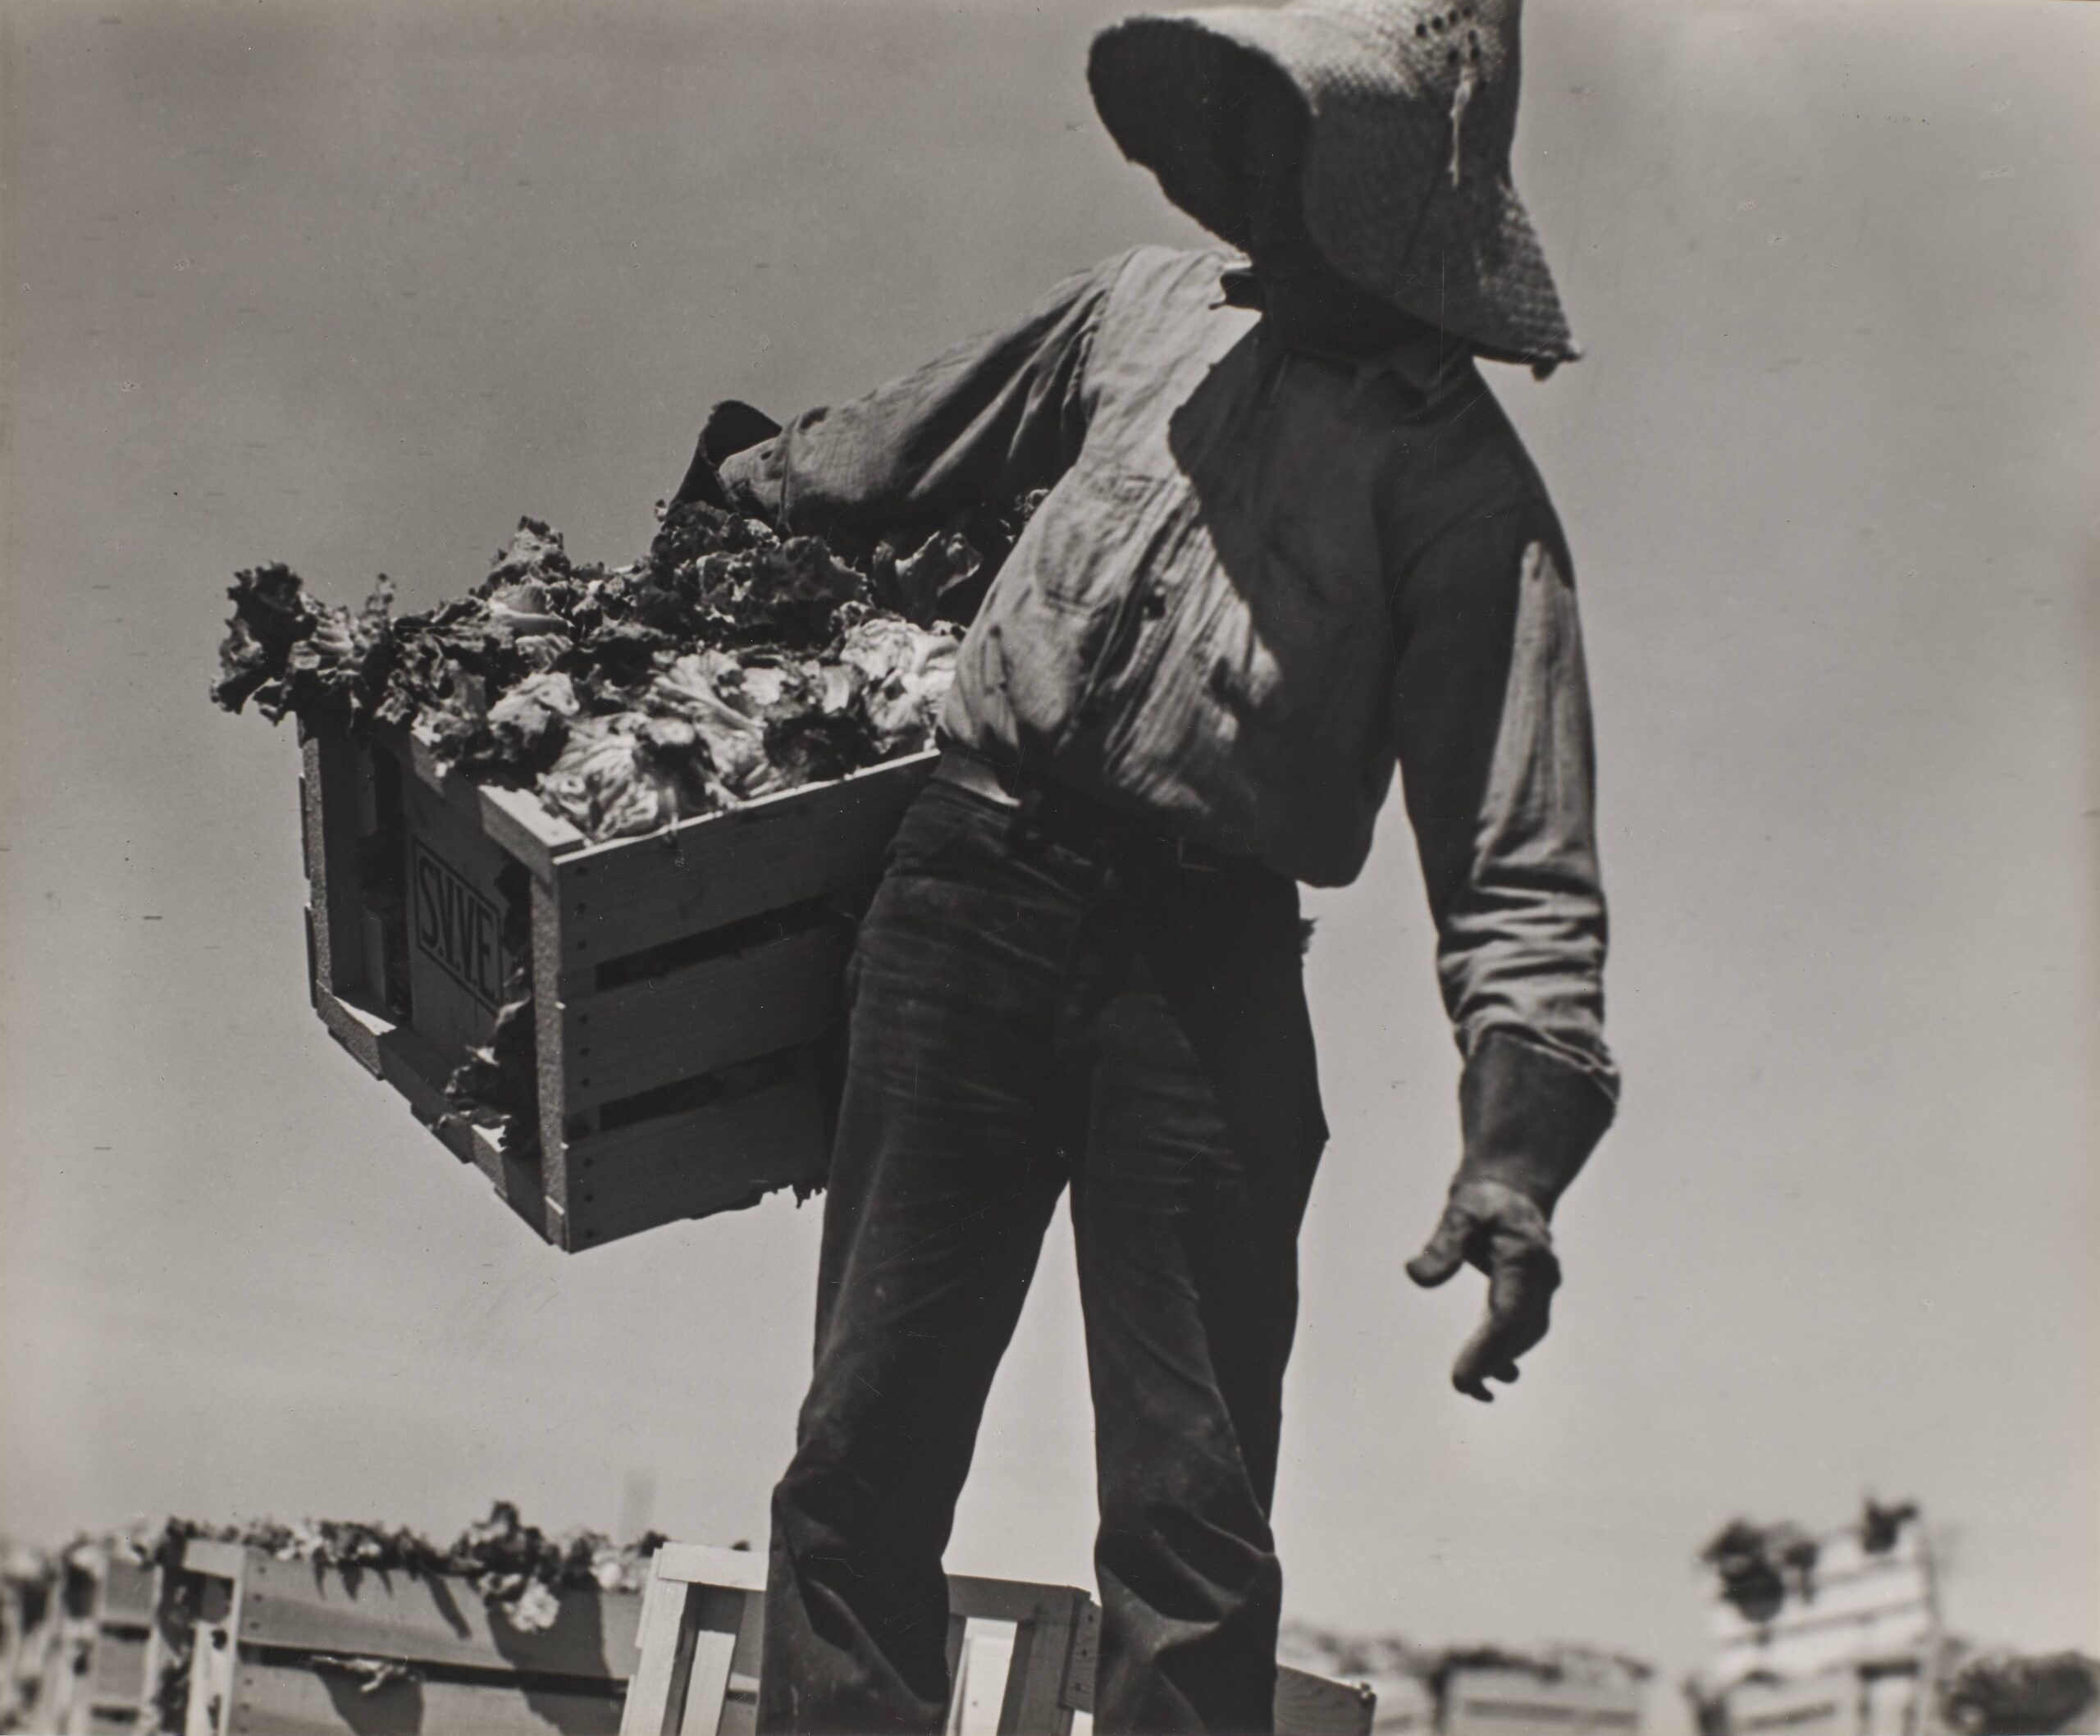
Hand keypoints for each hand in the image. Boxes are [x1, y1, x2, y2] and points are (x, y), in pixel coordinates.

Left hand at [1405, 1177, 1560, 1401]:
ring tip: (1473, 1390)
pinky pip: (1523, 1330)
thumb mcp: (1460, 1210)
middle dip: (1493, 1361)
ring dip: (1502, 1362)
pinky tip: (1491, 1375)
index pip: (1508, 1313)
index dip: (1486, 1349)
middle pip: (1520, 1330)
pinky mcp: (1532, 1293)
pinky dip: (1507, 1353)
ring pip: (1526, 1334)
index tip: (1461, 1377)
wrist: (1512, 1189)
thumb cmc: (1484, 1198)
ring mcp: (1542, 1286)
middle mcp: (1541, 1277)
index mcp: (1525, 1257)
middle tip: (1463, 1387)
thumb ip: (1443, 1242)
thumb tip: (1416, 1276)